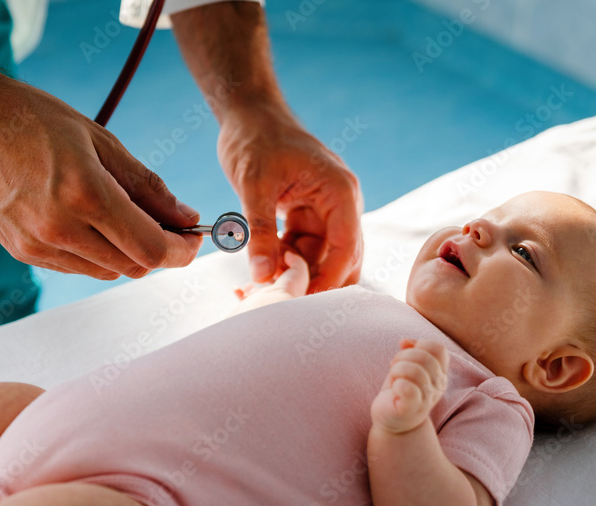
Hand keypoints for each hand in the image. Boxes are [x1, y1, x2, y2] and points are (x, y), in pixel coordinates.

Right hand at [0, 6, 203, 280]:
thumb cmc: (32, 119)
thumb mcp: (100, 140)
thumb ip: (147, 186)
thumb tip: (185, 217)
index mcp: (84, 194)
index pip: (151, 247)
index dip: (182, 251)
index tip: (194, 240)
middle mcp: (60, 228)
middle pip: (134, 265)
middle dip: (159, 250)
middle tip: (168, 224)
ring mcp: (38, 245)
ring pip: (108, 271)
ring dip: (128, 253)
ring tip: (126, 217)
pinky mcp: (22, 252)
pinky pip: (78, 267)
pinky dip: (98, 253)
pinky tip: (92, 223)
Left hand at [217, 104, 363, 292]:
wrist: (248, 115)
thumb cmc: (255, 139)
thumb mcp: (253, 185)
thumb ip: (259, 231)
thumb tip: (260, 276)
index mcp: (340, 192)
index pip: (347, 246)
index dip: (329, 277)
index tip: (304, 300)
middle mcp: (341, 204)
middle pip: (342, 258)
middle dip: (316, 280)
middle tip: (283, 300)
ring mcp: (326, 212)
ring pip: (321, 258)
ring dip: (297, 274)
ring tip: (264, 285)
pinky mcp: (308, 217)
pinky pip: (303, 249)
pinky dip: (285, 262)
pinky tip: (262, 270)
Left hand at [371, 340, 449, 434]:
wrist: (392, 421)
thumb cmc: (400, 391)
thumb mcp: (407, 366)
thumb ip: (411, 351)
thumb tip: (405, 341)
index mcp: (440, 373)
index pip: (438, 349)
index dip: (419, 346)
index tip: (406, 356)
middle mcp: (438, 386)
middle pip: (424, 357)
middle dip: (403, 357)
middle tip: (394, 368)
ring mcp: (426, 399)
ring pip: (414, 370)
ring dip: (396, 370)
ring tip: (394, 379)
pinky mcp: (410, 410)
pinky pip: (407, 388)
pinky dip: (397, 385)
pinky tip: (394, 391)